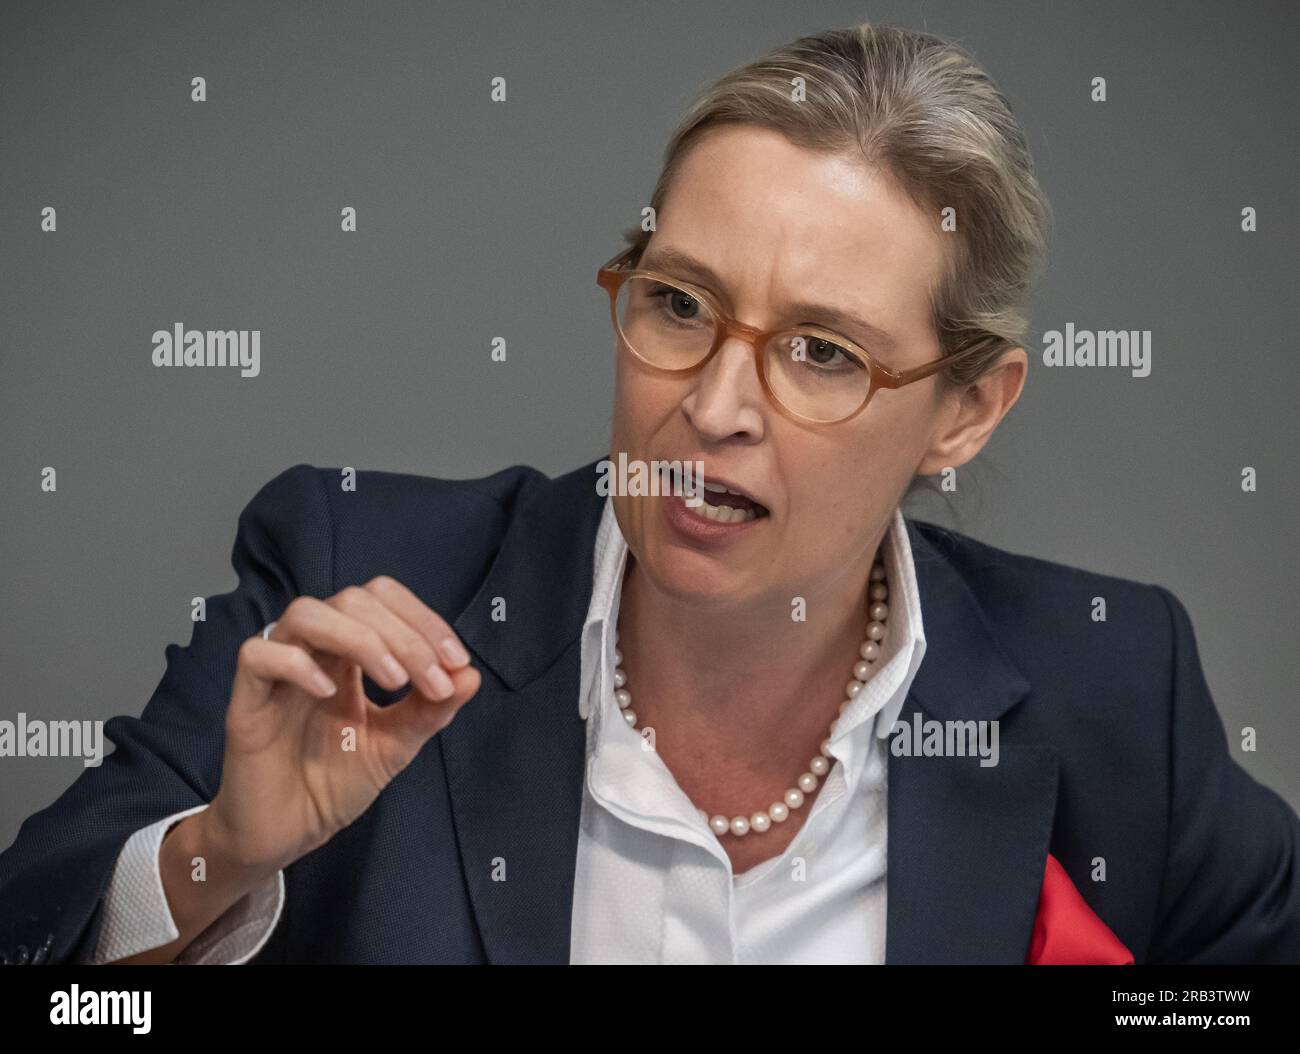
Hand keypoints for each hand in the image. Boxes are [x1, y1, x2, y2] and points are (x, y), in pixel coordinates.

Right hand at [204, 576, 480, 874]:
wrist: (289, 834)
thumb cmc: (335, 782)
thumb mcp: (397, 743)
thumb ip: (431, 708)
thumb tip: (472, 674)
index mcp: (347, 652)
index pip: (382, 601)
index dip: (423, 619)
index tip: (456, 662)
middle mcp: (312, 651)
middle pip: (352, 600)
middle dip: (404, 634)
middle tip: (433, 680)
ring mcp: (277, 672)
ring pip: (305, 613)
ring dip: (360, 639)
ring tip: (393, 682)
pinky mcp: (246, 702)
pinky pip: (257, 655)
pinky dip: (297, 664)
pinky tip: (329, 694)